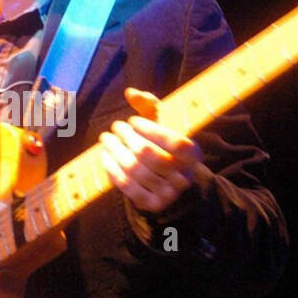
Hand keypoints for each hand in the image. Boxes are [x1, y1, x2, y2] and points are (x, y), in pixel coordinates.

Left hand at [99, 87, 202, 213]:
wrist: (169, 179)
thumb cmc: (164, 143)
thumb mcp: (164, 122)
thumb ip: (150, 104)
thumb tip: (130, 93)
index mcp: (193, 154)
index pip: (174, 141)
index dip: (149, 129)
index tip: (132, 120)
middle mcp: (184, 176)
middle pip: (148, 153)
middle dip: (126, 137)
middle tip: (114, 127)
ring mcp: (169, 193)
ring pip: (134, 169)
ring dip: (115, 151)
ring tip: (106, 139)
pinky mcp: (152, 204)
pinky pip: (127, 186)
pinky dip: (112, 170)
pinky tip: (105, 156)